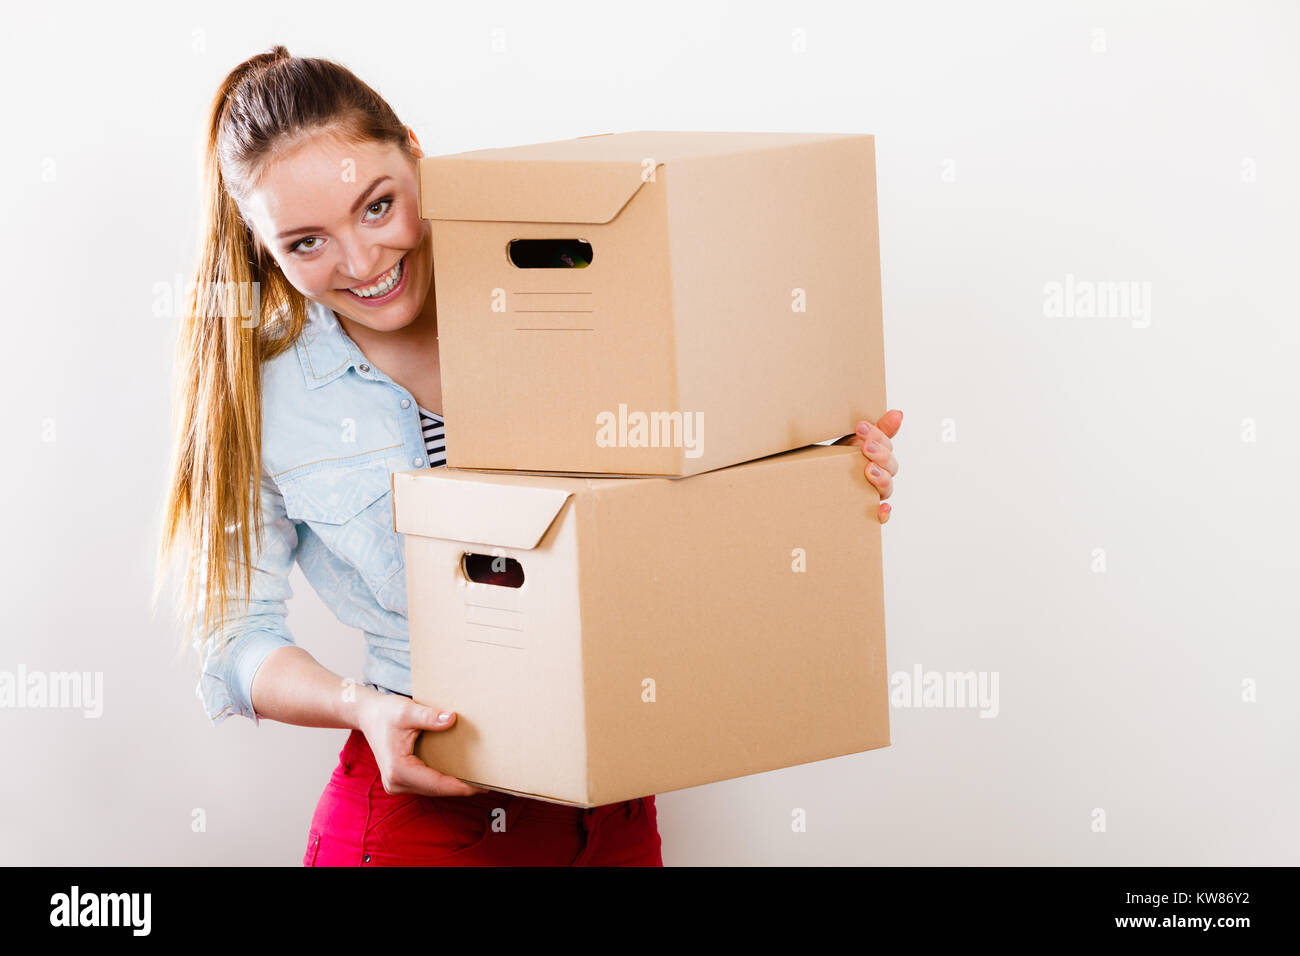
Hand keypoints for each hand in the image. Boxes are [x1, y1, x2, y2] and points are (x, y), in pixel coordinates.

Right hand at [357, 693, 489, 797]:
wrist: (368, 715)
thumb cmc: (386, 713)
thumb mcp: (407, 710)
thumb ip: (429, 716)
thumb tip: (451, 718)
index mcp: (398, 770)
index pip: (436, 783)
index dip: (461, 786)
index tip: (482, 785)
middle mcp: (396, 782)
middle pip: (436, 789)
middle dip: (461, 787)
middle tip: (489, 782)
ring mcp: (397, 784)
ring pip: (432, 789)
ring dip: (453, 785)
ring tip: (479, 779)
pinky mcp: (401, 781)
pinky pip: (427, 784)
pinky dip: (443, 781)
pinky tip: (461, 774)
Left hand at [833, 409, 901, 523]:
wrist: (813, 485)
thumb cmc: (837, 461)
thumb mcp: (851, 443)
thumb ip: (873, 429)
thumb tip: (898, 413)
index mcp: (877, 456)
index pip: (886, 445)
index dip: (877, 435)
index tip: (860, 427)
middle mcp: (880, 474)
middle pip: (891, 466)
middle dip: (880, 455)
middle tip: (866, 447)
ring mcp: (874, 493)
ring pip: (887, 488)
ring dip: (882, 479)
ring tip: (869, 470)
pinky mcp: (867, 510)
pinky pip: (881, 515)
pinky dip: (884, 512)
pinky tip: (881, 508)